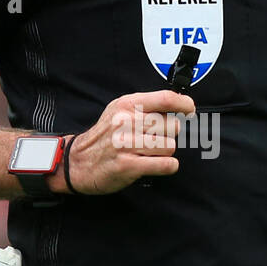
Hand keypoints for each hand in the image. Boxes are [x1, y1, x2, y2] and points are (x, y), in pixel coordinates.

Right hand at [51, 90, 195, 194]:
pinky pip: (165, 164)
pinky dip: (167, 166)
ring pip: (170, 146)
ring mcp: (127, 144)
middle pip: (172, 125)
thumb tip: (178, 104)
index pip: (165, 99)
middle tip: (154, 139)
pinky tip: (157, 164)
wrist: (77, 162)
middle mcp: (127, 122)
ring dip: (164, 152)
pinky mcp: (129, 165)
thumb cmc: (104, 137)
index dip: (184, 104)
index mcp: (127, 105)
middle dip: (168, 134)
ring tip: (149, 153)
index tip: (189, 109)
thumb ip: (145, 106)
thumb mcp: (119, 111)